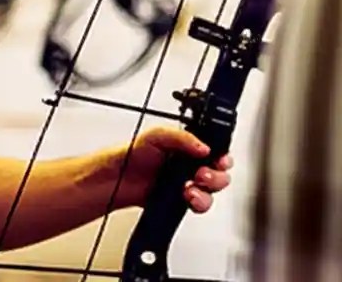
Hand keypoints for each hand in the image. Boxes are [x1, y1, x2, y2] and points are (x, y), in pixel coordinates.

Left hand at [107, 127, 232, 212]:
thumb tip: (204, 147)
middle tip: (202, 175)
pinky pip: (201, 205)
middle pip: (220, 172)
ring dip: (207, 191)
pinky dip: (199, 202)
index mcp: (189, 147)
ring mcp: (188, 183)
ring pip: (212, 191)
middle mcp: (191, 165)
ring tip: (191, 187)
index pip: (216, 151)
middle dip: (216, 175)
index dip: (222, 157)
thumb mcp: (157, 135)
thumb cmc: (133, 154)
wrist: (119, 179)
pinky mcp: (182, 200)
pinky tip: (187, 196)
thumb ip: (182, 138)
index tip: (219, 160)